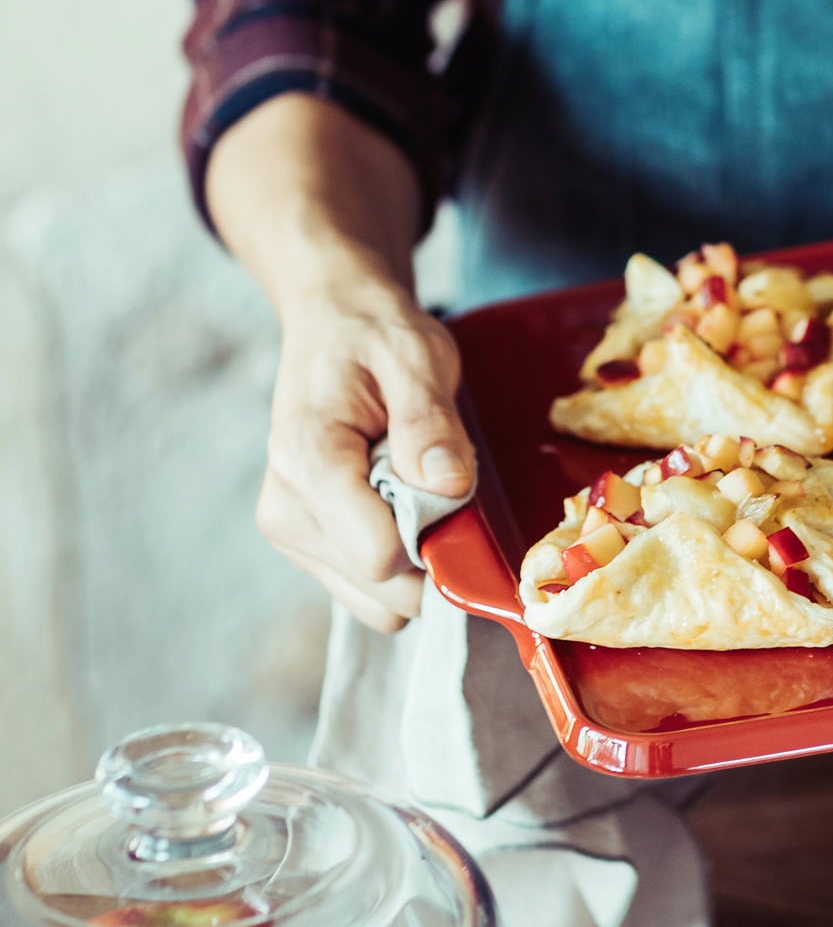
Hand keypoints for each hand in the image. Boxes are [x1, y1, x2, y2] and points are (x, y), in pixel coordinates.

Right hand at [207, 93, 471, 630]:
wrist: (334, 324)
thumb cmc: (376, 336)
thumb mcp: (417, 357)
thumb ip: (429, 422)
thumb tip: (447, 486)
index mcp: (308, 462)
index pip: (380, 556)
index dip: (435, 536)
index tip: (451, 487)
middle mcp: (287, 510)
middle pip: (383, 589)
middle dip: (429, 552)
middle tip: (435, 482)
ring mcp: (292, 533)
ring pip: (379, 601)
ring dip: (415, 557)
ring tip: (411, 486)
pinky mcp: (307, 544)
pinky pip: (370, 589)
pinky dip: (399, 558)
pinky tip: (398, 503)